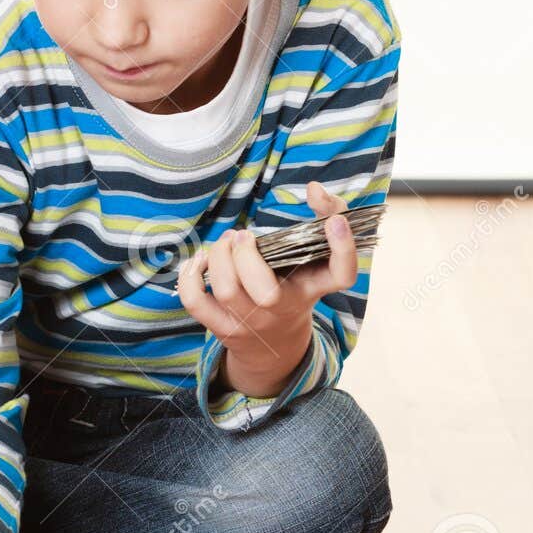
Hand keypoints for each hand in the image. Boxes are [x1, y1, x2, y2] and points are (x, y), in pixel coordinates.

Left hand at [178, 180, 356, 374]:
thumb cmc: (296, 283)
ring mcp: (252, 323)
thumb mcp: (316, 256)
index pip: (342, 275)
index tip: (334, 222)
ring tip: (225, 243)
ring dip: (219, 257)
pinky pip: (196, 302)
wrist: (276, 344)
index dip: (342, 249)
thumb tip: (314, 188)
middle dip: (246, 257)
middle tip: (244, 236)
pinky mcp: (223, 328)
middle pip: (265, 294)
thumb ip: (327, 213)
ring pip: (227, 292)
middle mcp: (285, 309)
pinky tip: (201, 260)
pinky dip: (190, 275)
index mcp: (315, 288)